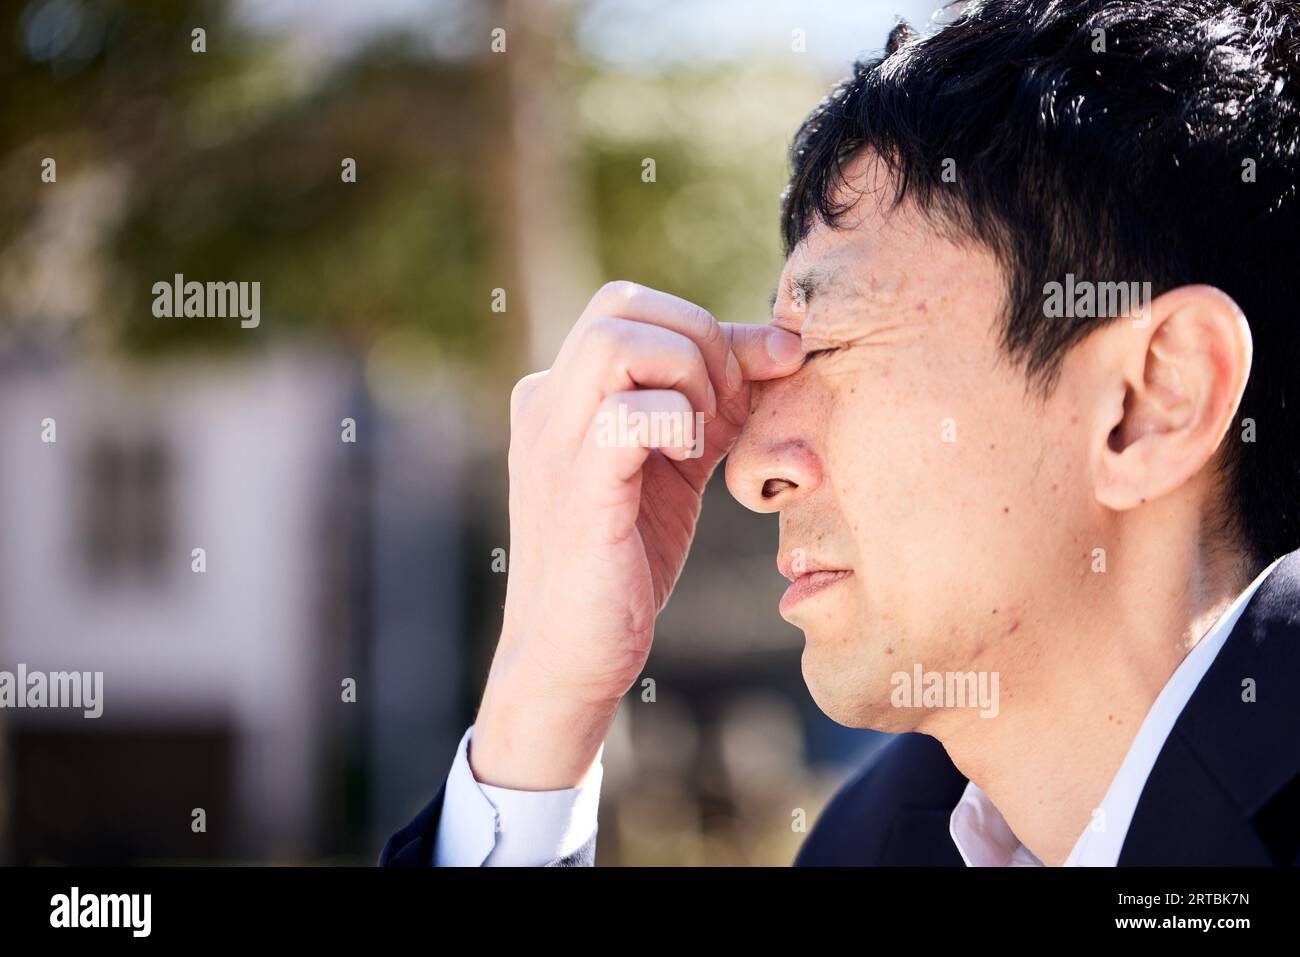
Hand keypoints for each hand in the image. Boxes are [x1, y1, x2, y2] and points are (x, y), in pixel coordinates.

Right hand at [470, 281, 803, 788]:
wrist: (572, 653)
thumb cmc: (625, 557)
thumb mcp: (676, 461)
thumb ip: (716, 398)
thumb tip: (784, 340)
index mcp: (564, 391)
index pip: (633, 307)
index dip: (705, 330)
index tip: (752, 382)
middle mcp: (546, 402)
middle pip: (621, 303)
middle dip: (698, 339)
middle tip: (726, 406)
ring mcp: (554, 439)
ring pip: (619, 338)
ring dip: (687, 374)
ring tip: (702, 432)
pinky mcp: (578, 485)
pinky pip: (629, 409)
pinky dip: (677, 420)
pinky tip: (685, 460)